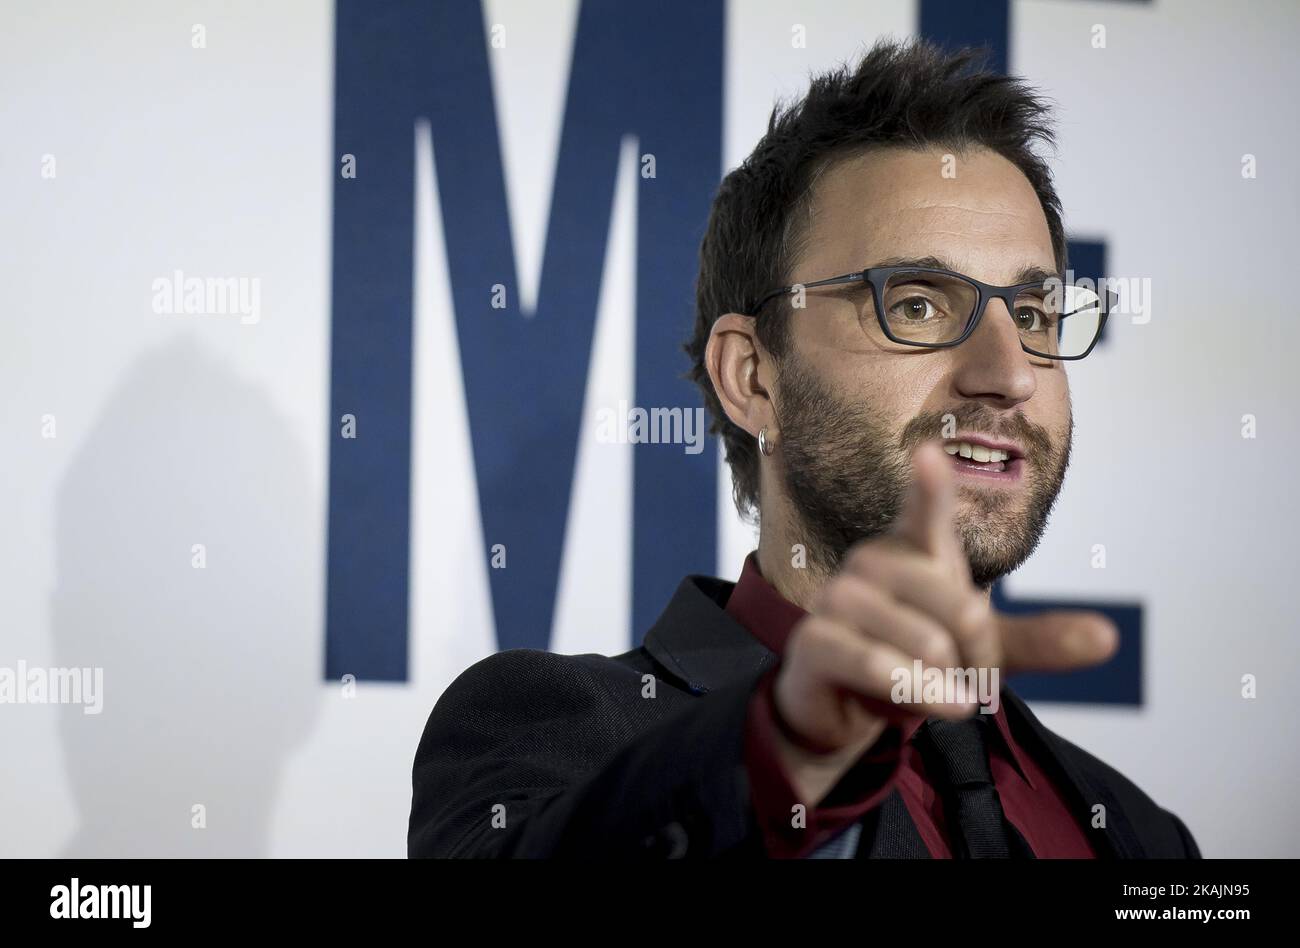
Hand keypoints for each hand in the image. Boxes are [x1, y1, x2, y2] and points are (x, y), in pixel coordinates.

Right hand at [771, 441, 1117, 803]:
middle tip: (966, 681)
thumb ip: (1039, 640)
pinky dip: (914, 693)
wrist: (845, 706)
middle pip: (958, 603)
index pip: (925, 511)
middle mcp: (872, 563)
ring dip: (946, 683)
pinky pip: (874, 664)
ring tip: (935, 694)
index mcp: (914, 549)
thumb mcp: (983, 649)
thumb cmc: (914, 657)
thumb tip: (1109, 638)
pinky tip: (937, 705)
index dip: (929, 486)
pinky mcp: (814, 641)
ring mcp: (838, 598)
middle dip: (979, 656)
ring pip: (923, 640)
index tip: (929, 454)